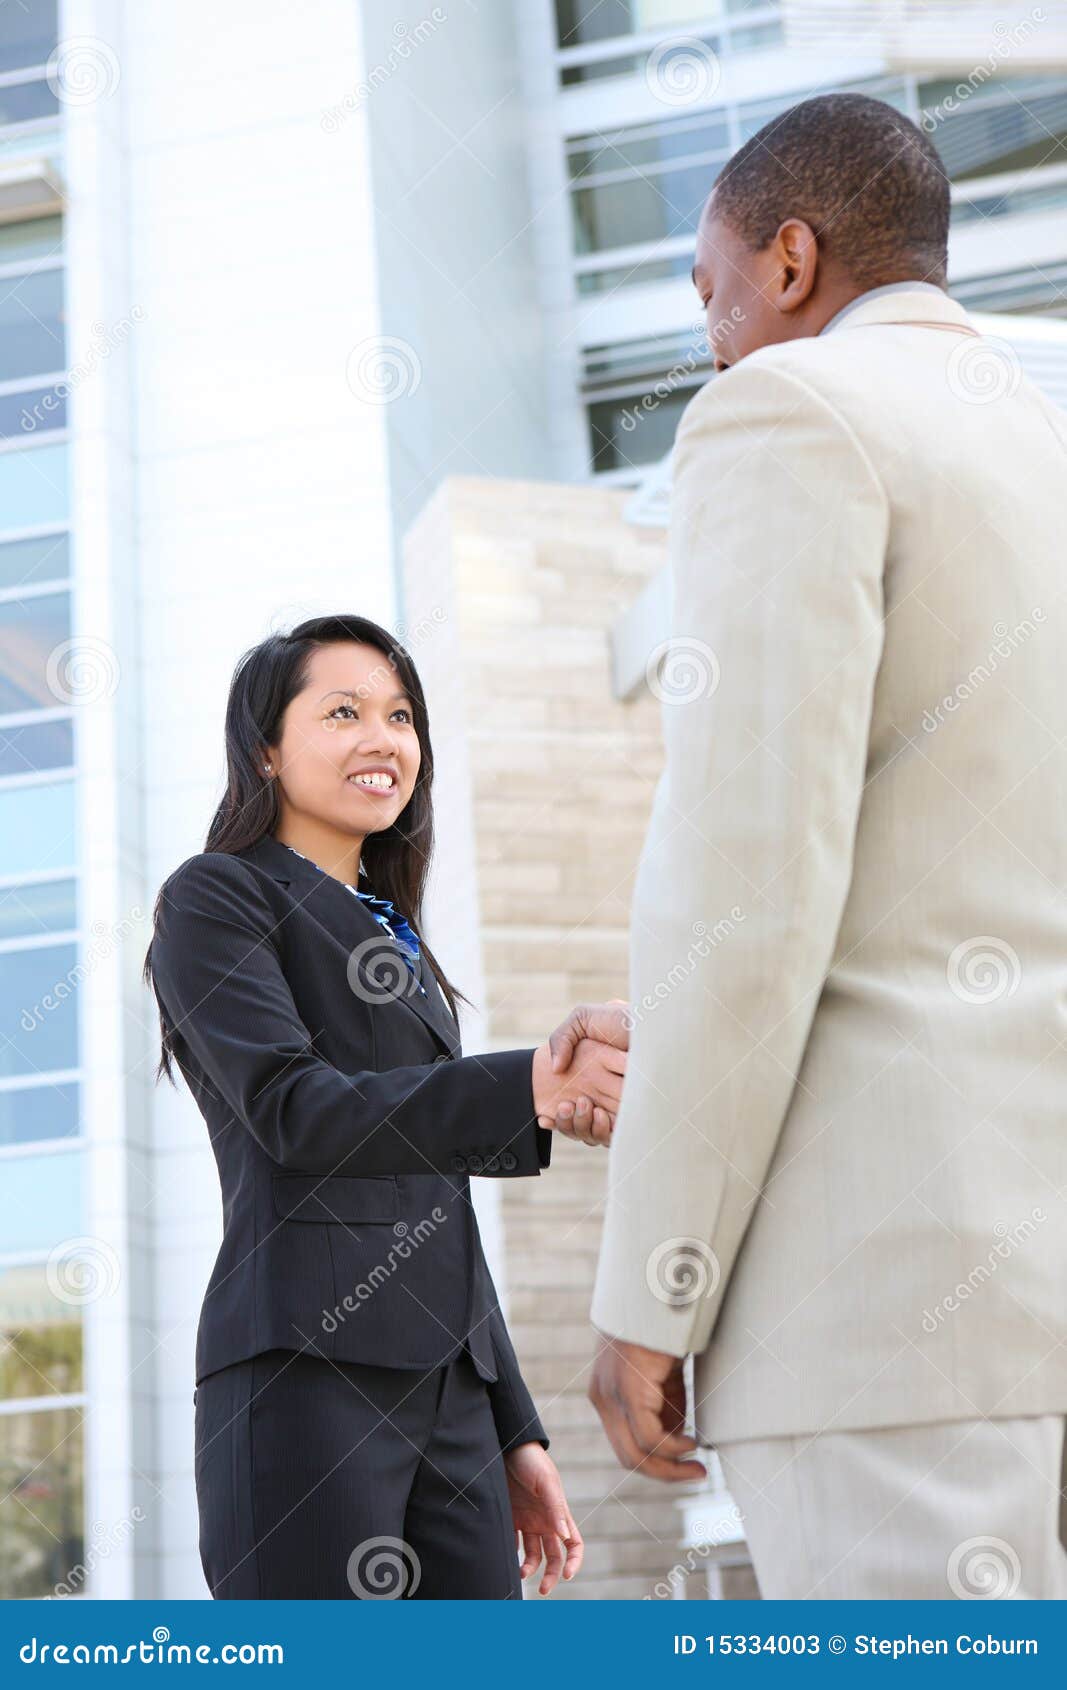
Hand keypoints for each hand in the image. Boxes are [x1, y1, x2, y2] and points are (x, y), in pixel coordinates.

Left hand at [504, 1442, 582, 1593]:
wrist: (507, 1446)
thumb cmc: (531, 1461)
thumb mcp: (545, 1481)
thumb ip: (555, 1507)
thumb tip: (563, 1534)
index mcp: (559, 1514)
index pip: (574, 1543)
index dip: (574, 1561)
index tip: (567, 1576)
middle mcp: (545, 1521)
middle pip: (553, 1555)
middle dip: (551, 1575)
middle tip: (543, 1590)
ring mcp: (528, 1521)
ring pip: (532, 1554)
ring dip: (528, 1568)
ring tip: (519, 1574)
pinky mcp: (510, 1518)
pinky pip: (512, 1542)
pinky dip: (510, 1554)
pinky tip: (504, 1559)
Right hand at [534, 999, 630, 1141]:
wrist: (656, 1025)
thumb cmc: (621, 1019)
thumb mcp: (583, 1018)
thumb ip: (562, 1039)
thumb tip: (556, 1068)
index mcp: (594, 1074)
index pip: (570, 1103)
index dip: (558, 1112)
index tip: (545, 1113)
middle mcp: (605, 1092)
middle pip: (580, 1119)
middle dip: (568, 1120)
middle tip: (563, 1106)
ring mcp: (620, 1105)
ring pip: (593, 1130)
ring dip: (581, 1124)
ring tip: (582, 1104)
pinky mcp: (636, 1114)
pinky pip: (614, 1134)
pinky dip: (601, 1131)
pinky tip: (597, 1114)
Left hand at [588, 1335, 706, 1483]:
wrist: (655, 1293)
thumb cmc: (661, 1331)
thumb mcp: (663, 1377)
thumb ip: (666, 1408)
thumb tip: (677, 1440)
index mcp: (606, 1395)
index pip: (625, 1445)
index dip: (656, 1463)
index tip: (686, 1466)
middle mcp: (602, 1398)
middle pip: (628, 1457)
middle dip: (665, 1472)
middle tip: (696, 1474)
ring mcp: (611, 1394)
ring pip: (636, 1452)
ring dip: (671, 1466)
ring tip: (698, 1464)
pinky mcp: (626, 1388)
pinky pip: (648, 1435)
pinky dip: (672, 1447)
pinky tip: (692, 1443)